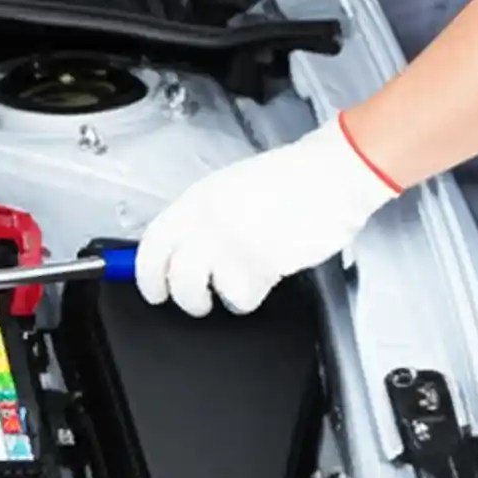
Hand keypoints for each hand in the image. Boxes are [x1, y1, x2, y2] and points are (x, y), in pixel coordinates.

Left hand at [135, 116, 401, 316]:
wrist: (330, 176)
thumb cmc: (286, 180)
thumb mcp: (228, 188)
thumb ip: (201, 219)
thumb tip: (181, 251)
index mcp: (195, 200)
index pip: (151, 245)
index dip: (146, 274)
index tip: (152, 289)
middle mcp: (207, 224)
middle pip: (174, 278)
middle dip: (181, 297)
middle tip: (193, 300)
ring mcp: (230, 246)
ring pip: (202, 294)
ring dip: (216, 298)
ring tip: (233, 286)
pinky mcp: (259, 266)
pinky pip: (241, 298)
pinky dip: (251, 295)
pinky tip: (264, 275)